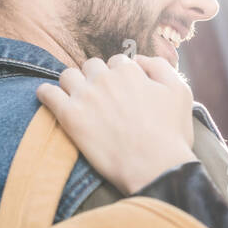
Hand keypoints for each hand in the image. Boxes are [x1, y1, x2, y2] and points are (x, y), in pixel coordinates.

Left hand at [36, 53, 195, 194]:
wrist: (155, 167)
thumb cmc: (171, 134)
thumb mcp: (181, 92)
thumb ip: (161, 67)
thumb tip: (140, 59)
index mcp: (130, 71)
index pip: (117, 62)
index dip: (120, 76)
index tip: (121, 91)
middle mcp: (105, 78)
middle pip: (91, 66)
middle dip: (96, 78)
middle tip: (101, 98)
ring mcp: (85, 96)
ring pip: (68, 75)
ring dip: (73, 83)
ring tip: (78, 99)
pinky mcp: (70, 117)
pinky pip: (47, 93)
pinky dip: (46, 93)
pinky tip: (49, 98)